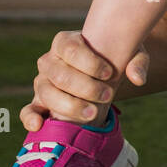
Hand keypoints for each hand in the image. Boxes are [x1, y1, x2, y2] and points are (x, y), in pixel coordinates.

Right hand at [19, 32, 149, 131]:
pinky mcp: (39, 103)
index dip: (89, 62)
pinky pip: (28, 111)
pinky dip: (31, 118)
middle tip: (108, 96)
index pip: (70, 49)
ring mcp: (42, 82)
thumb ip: (137, 61)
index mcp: (65, 42)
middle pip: (60, 75)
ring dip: (71, 105)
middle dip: (85, 88)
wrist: (103, 76)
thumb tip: (138, 78)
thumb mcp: (129, 54)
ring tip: (94, 113)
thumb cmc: (113, 59)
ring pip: (48, 94)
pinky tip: (40, 125)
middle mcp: (49, 61)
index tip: (110, 73)